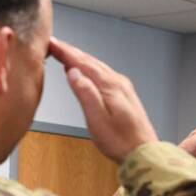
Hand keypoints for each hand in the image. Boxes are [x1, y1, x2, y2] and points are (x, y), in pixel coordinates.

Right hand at [48, 37, 157, 163]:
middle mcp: (118, 82)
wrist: (143, 153)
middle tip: (55, 44)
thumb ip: (85, 93)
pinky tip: (86, 71)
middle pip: (90, 61)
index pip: (83, 63)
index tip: (52, 43)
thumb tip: (73, 72)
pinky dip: (91, 68)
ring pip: (97, 66)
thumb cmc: (120, 141)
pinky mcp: (124, 95)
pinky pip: (104, 74)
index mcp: (110, 85)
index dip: (66, 52)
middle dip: (71, 51)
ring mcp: (122, 87)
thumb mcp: (97, 119)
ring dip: (81, 59)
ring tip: (67, 54)